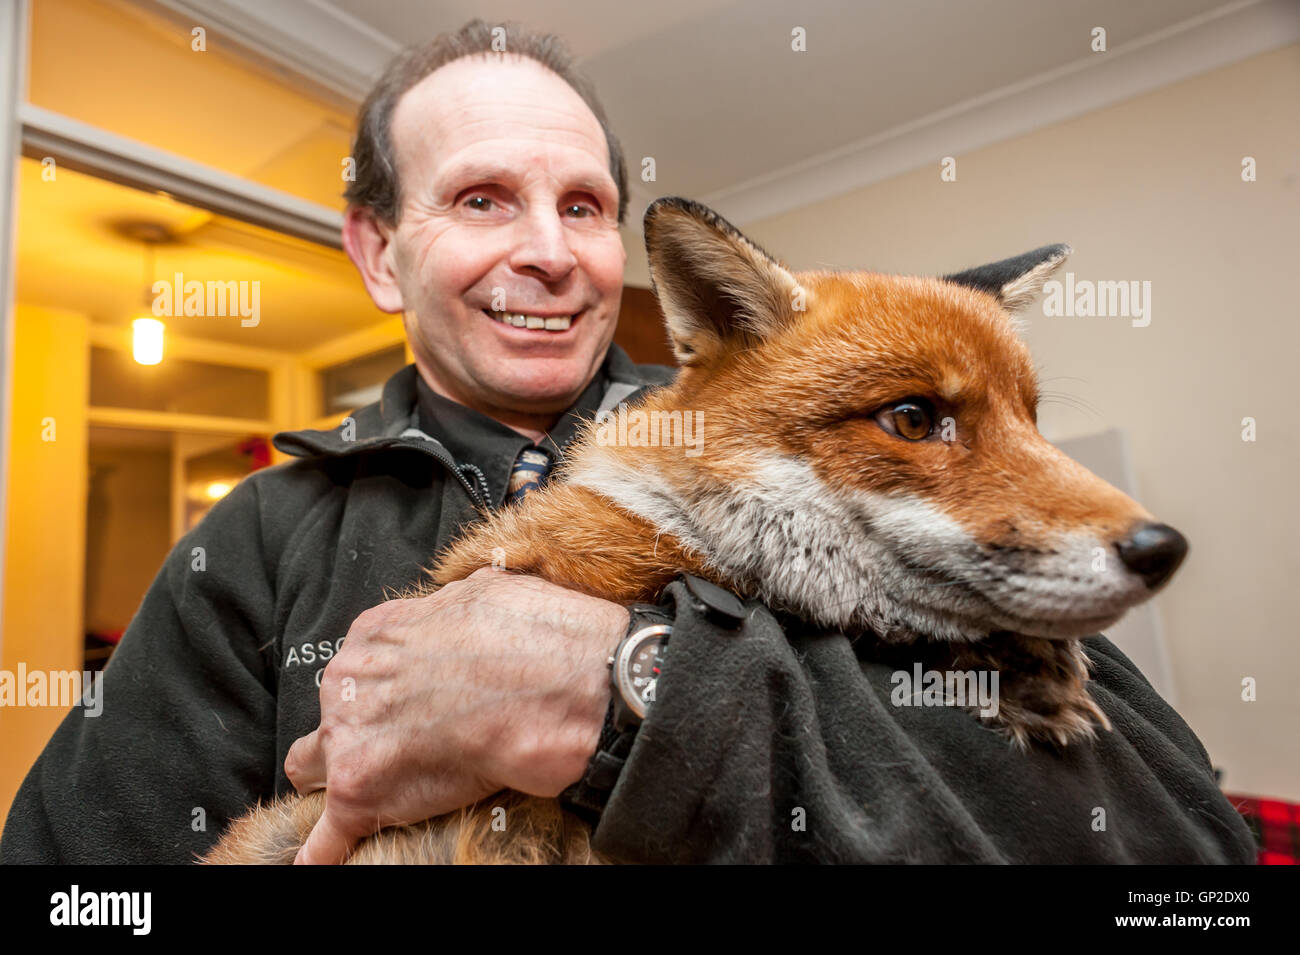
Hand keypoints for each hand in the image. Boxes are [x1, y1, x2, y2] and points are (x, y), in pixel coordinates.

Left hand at [284, 567, 628, 863]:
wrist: (560, 686)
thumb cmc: (533, 639)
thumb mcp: (486, 592)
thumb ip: (452, 609)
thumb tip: (462, 612)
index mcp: (377, 634)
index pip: (357, 670)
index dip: (382, 693)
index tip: (408, 707)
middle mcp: (349, 681)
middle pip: (331, 715)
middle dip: (360, 732)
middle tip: (407, 745)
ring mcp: (349, 738)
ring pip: (312, 767)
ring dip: (341, 780)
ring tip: (374, 794)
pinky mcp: (361, 794)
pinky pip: (322, 840)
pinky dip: (323, 853)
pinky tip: (321, 862)